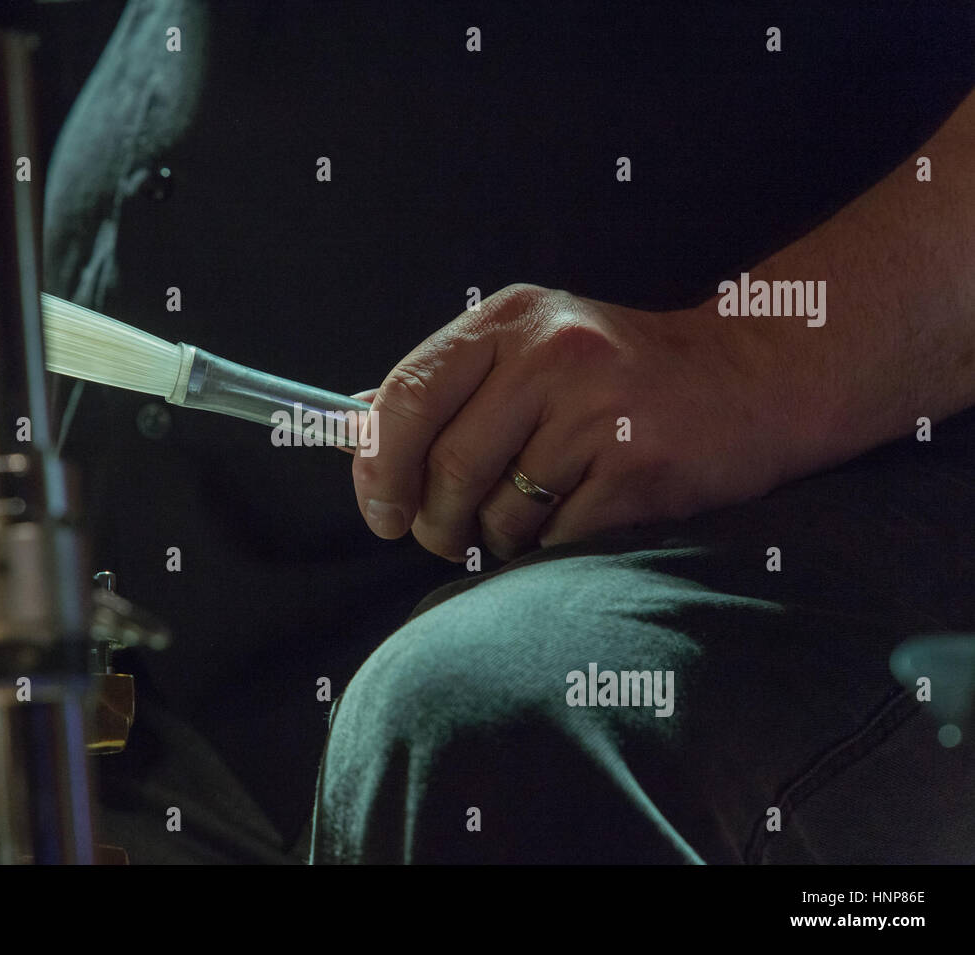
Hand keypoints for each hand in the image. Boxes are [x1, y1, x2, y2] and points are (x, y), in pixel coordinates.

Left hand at [352, 283, 798, 560]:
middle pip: (449, 469)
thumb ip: (449, 387)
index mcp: (509, 320)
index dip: (379, 467)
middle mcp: (552, 354)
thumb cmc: (617, 376)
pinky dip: (552, 549)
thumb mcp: (529, 348)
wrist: (749, 378)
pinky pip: (556, 540)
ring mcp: (600, 409)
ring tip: (534, 512)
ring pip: (502, 514)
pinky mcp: (641, 467)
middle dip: (436, 523)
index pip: (407, 395)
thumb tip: (355, 433)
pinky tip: (580, 517)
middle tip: (449, 536)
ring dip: (501, 538)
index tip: (381, 511)